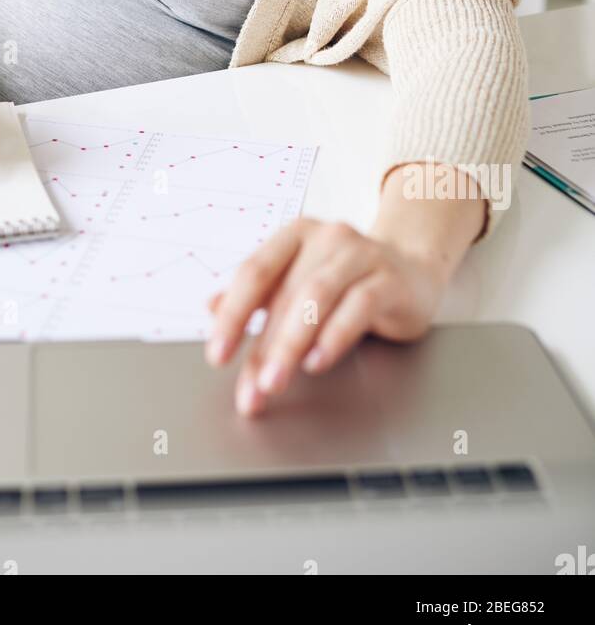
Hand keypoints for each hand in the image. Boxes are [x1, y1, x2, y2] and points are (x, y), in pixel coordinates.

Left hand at [204, 219, 446, 416]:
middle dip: (262, 348)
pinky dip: (334, 336)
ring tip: (274, 382)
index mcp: (295, 236)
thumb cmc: (346, 278)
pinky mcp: (390, 280)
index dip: (233, 314)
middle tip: (249, 389)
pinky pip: (358, 306)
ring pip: (317, 297)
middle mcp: (326, 238)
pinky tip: (317, 362)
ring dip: (291, 344)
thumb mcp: (299, 279)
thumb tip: (211, 306)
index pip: (254, 272)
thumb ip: (259, 293)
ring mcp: (361, 255)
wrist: (412, 266)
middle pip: (285, 295)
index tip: (218, 354)